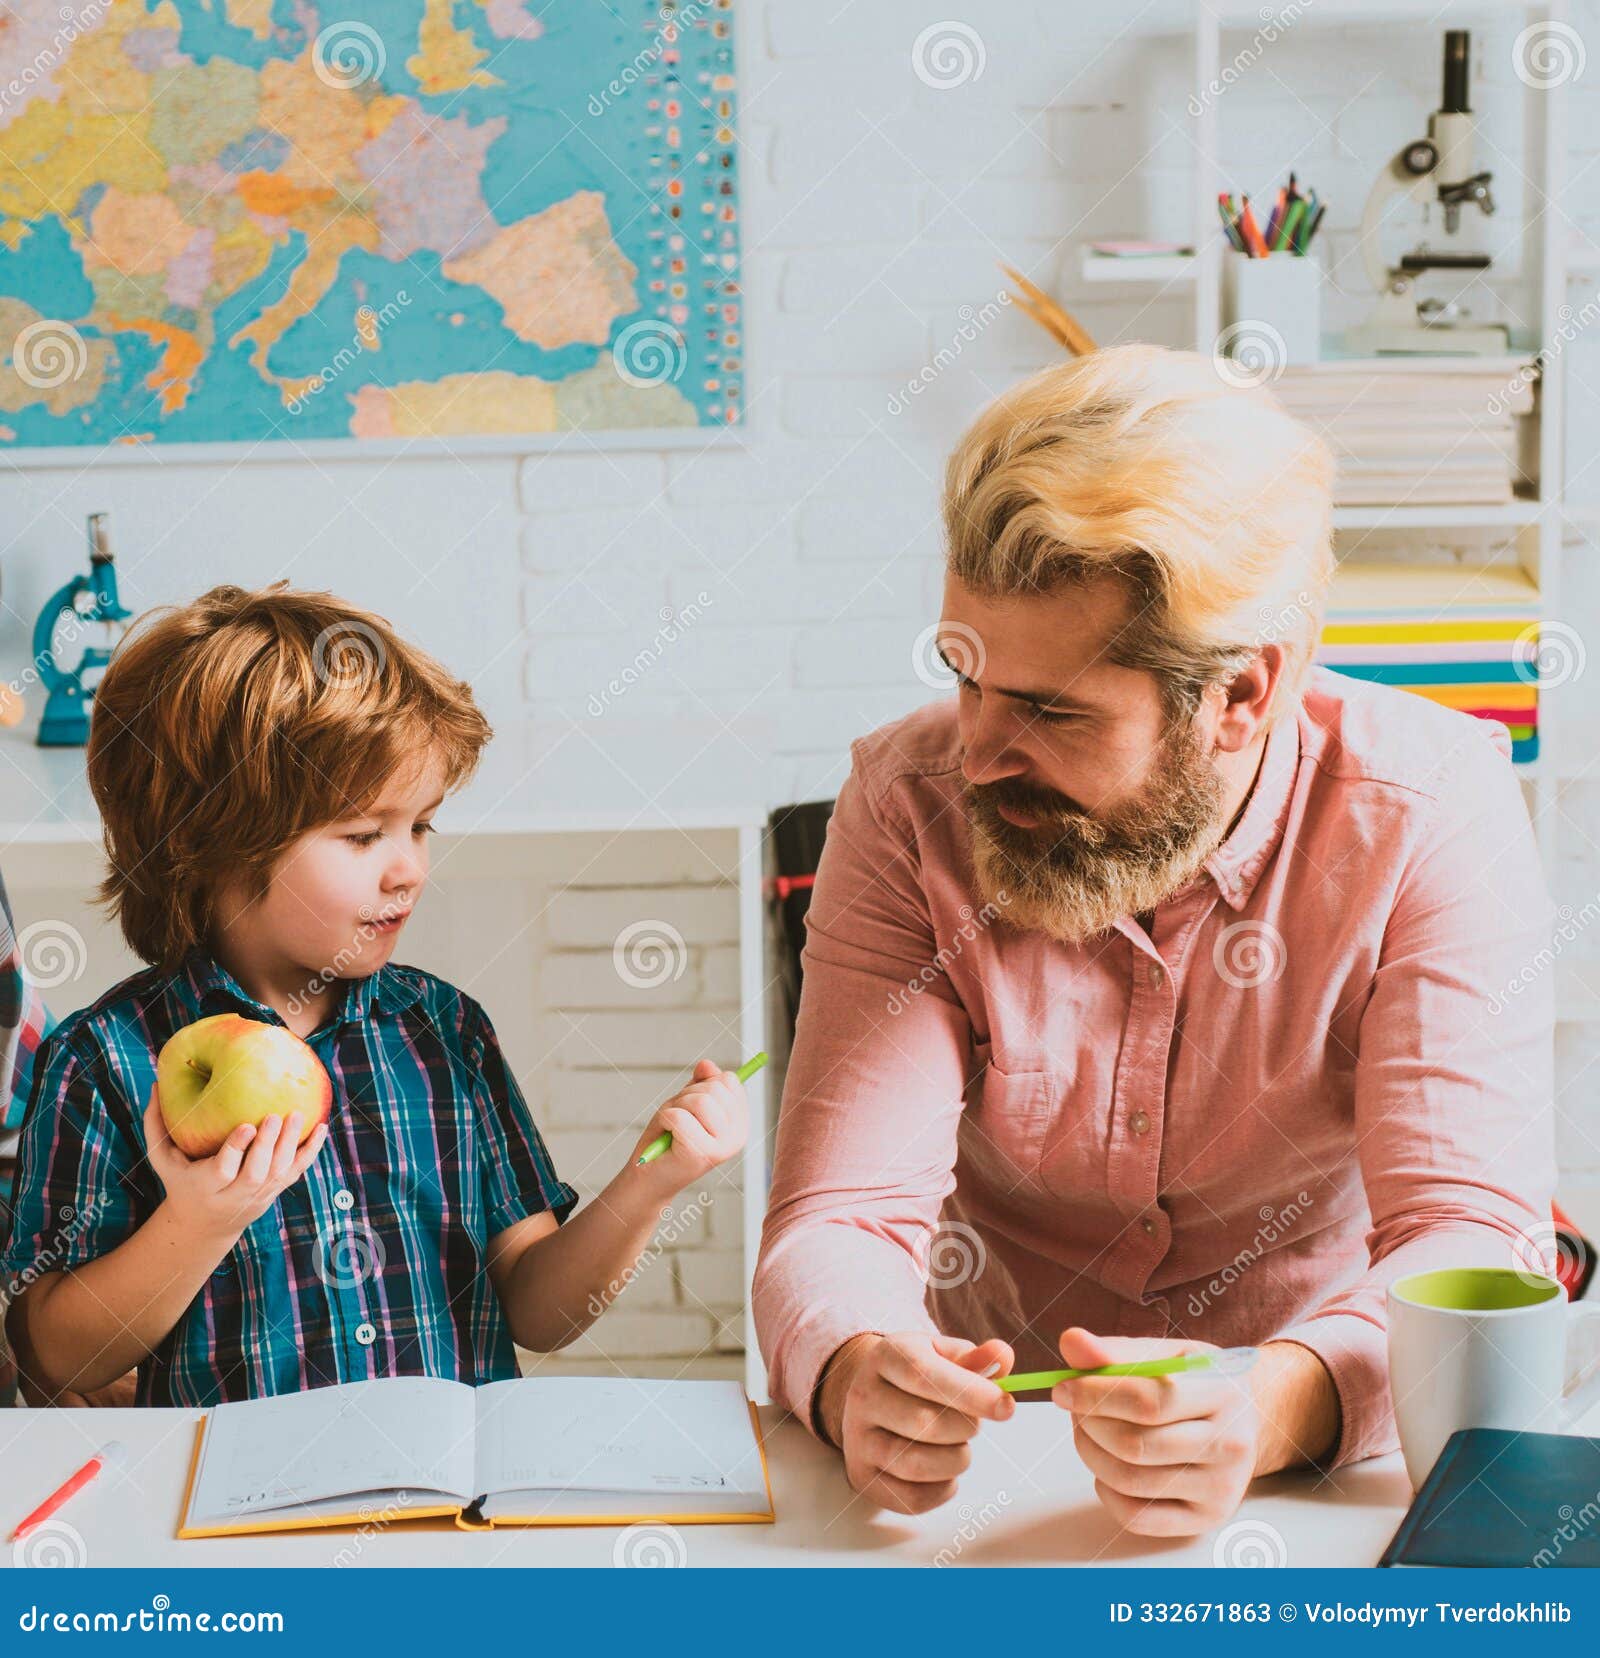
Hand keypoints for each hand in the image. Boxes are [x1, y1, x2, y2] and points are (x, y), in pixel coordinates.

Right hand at [143, 1085, 328, 1248]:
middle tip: (275, 1116)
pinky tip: (322, 1128)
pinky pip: (296, 1173)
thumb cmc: (181, 1179)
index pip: (221, 1170)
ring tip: (297, 1115)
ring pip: (278, 1174)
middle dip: (267, 1146)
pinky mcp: (274, 1192)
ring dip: (291, 1146)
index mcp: (203, 1186)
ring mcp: (257, 1196)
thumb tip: (155, 1083)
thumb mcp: (162, 1158)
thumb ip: (156, 1124)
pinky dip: (310, 1152)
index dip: (236, 1150)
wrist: (203, 1223)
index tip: (247, 1125)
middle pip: (254, 1174)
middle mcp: (232, 1195)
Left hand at [629, 1059, 747, 1186]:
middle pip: (714, 1088)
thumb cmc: (668, 1138)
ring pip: (699, 1101)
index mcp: (740, 1123)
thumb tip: (707, 1064)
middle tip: (678, 1120)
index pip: (729, 1080)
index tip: (692, 1106)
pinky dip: (664, 1120)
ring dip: (676, 1108)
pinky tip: (667, 1137)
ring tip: (673, 1128)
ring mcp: (722, 1146)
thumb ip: (700, 1083)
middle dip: (686, 1096)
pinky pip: (678, 1117)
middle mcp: (738, 1135)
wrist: (649, 1177)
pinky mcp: (701, 1153)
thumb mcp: (686, 1103)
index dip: (703, 1084)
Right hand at [822, 1330, 1014, 1514]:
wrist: (871, 1397)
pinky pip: (912, 1499)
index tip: (1006, 1406)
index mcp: (885, 1357)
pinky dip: (943, 1489)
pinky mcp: (863, 1477)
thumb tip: (1003, 1356)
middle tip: (973, 1423)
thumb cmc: (916, 1375)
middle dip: (966, 1427)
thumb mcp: (941, 1354)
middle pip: (923, 1423)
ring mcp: (859, 1440)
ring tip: (960, 1445)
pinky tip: (946, 1470)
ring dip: (956, 1459)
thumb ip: (976, 1357)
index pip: (924, 1375)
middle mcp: (864, 1397)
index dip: (970, 1393)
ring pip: (917, 1465)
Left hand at [1052, 1326, 1258, 1536]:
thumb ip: (1116, 1350)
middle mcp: (1230, 1444)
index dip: (1095, 1395)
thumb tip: (1070, 1343)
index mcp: (1223, 1391)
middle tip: (1074, 1407)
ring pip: (1131, 1481)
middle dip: (1090, 1424)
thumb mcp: (1167, 1353)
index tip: (1062, 1388)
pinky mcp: (1207, 1519)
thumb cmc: (1198, 1381)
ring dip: (1092, 1453)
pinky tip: (1107, 1465)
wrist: (1248, 1419)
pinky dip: (1106, 1491)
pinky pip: (1138, 1517)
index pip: (1149, 1401)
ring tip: (1088, 1429)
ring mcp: (1222, 1488)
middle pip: (1136, 1445)